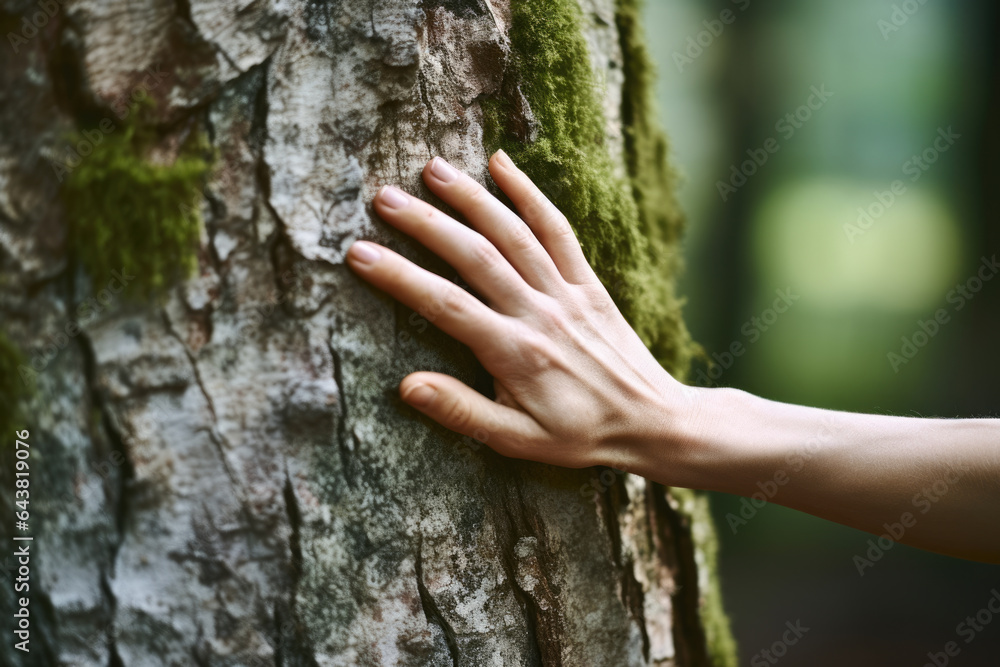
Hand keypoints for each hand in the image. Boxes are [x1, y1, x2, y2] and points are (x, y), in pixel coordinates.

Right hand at [346, 151, 692, 470]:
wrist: (651, 422)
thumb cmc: (579, 435)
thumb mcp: (516, 441)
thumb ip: (462, 412)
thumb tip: (406, 386)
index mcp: (514, 353)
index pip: (444, 305)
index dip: (399, 277)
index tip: (360, 254)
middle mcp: (538, 313)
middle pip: (474, 256)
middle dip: (426, 223)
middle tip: (384, 197)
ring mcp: (565, 292)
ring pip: (513, 233)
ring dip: (472, 198)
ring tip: (433, 168)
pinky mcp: (588, 282)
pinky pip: (558, 230)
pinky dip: (531, 194)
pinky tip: (503, 164)